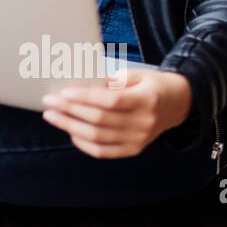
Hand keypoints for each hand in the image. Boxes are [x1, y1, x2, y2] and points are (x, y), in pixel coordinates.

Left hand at [40, 68, 192, 158]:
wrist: (178, 105)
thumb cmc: (152, 85)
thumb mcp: (137, 75)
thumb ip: (111, 80)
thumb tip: (79, 83)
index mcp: (146, 100)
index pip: (111, 101)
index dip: (85, 97)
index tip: (63, 92)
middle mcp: (143, 123)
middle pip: (100, 120)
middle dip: (70, 110)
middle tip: (49, 101)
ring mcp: (139, 140)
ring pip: (98, 137)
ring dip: (70, 126)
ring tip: (52, 115)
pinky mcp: (133, 150)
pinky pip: (103, 151)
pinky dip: (83, 143)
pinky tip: (69, 131)